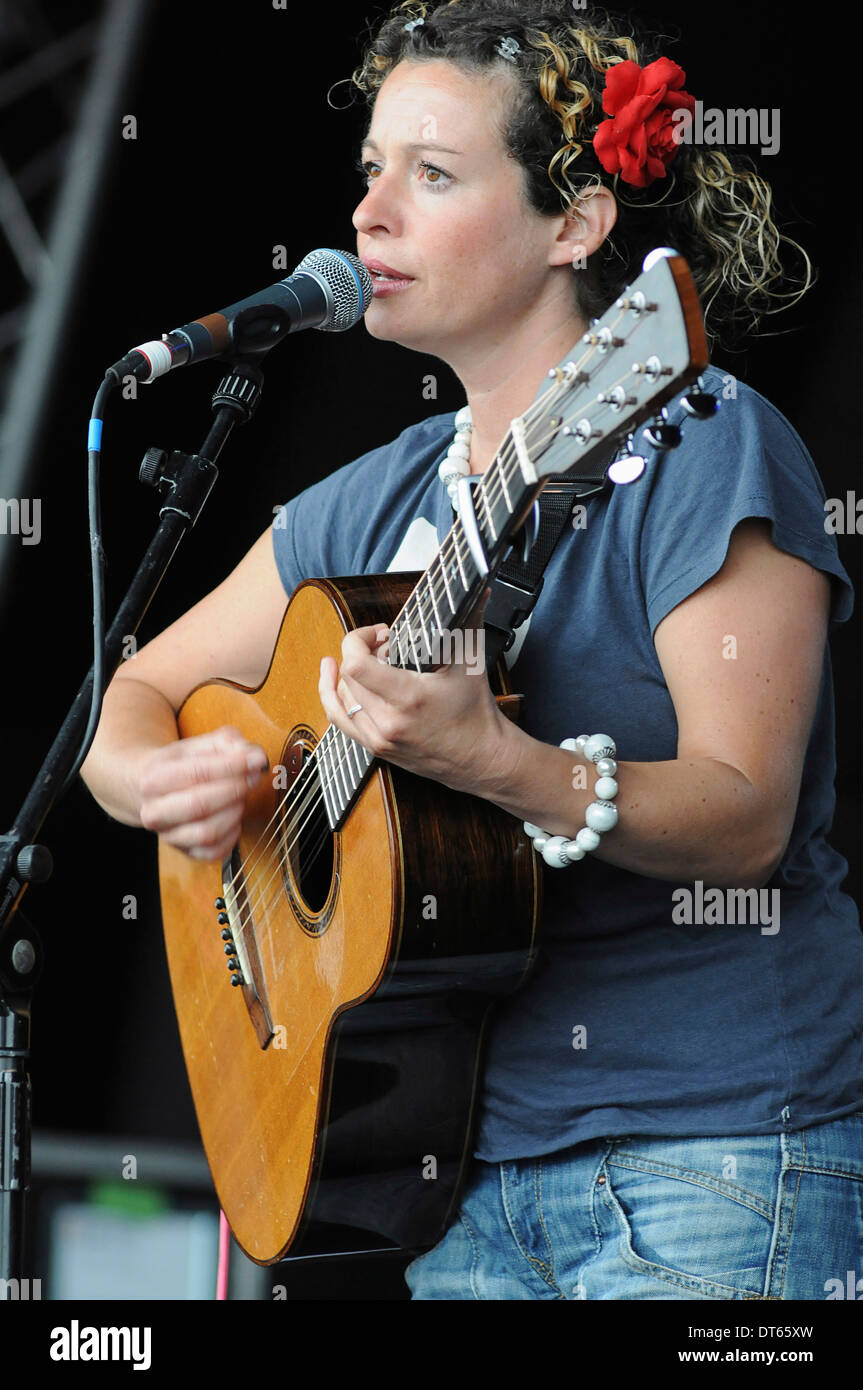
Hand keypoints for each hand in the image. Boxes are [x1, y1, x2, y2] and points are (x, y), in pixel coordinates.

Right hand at [138, 725, 268, 860]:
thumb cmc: (182, 765)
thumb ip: (229, 743)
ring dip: (235, 811)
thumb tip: (256, 756)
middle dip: (235, 789)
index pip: (196, 773)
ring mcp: (168, 836)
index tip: (256, 761)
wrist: (155, 789)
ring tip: (241, 795)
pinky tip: (234, 815)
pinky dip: (233, 834)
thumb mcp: (200, 744)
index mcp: (153, 779)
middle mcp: (154, 812)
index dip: (232, 766)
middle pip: (200, 805)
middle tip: (253, 777)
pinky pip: (216, 851)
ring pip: (208, 832)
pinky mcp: (186, 852)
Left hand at [317, 600, 515, 796]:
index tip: (378, 633)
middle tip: (383, 643)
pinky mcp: (377, 748)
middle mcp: (389, 722)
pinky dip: (333, 695)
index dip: (358, 639)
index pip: (356, 664)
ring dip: (348, 671)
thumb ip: (469, 621)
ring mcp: (380, 738)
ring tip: (368, 657)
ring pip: (341, 696)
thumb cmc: (477, 712)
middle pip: (348, 676)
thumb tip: (476, 589)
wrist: (481, 759)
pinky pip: (340, 719)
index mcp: (409, 699)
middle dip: (360, 651)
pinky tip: (331, 677)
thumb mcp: (471, 663)